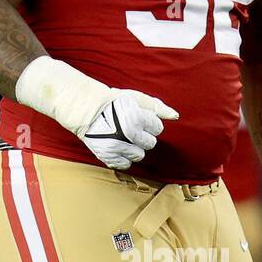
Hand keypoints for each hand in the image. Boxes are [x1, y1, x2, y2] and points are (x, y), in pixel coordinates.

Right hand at [14, 56, 178, 169]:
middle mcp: (128, 133)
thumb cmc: (114, 102)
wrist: (86, 110)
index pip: (158, 129)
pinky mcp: (109, 157)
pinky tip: (118, 146)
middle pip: (150, 144)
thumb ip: (156, 106)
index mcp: (136, 117)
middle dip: (143, 137)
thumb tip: (175, 116)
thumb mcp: (136, 98)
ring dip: (134, 148)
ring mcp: (118, 147)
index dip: (150, 123)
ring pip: (139, 155)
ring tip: (123, 138)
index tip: (139, 118)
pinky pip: (126, 164)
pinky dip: (123, 157)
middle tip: (130, 128)